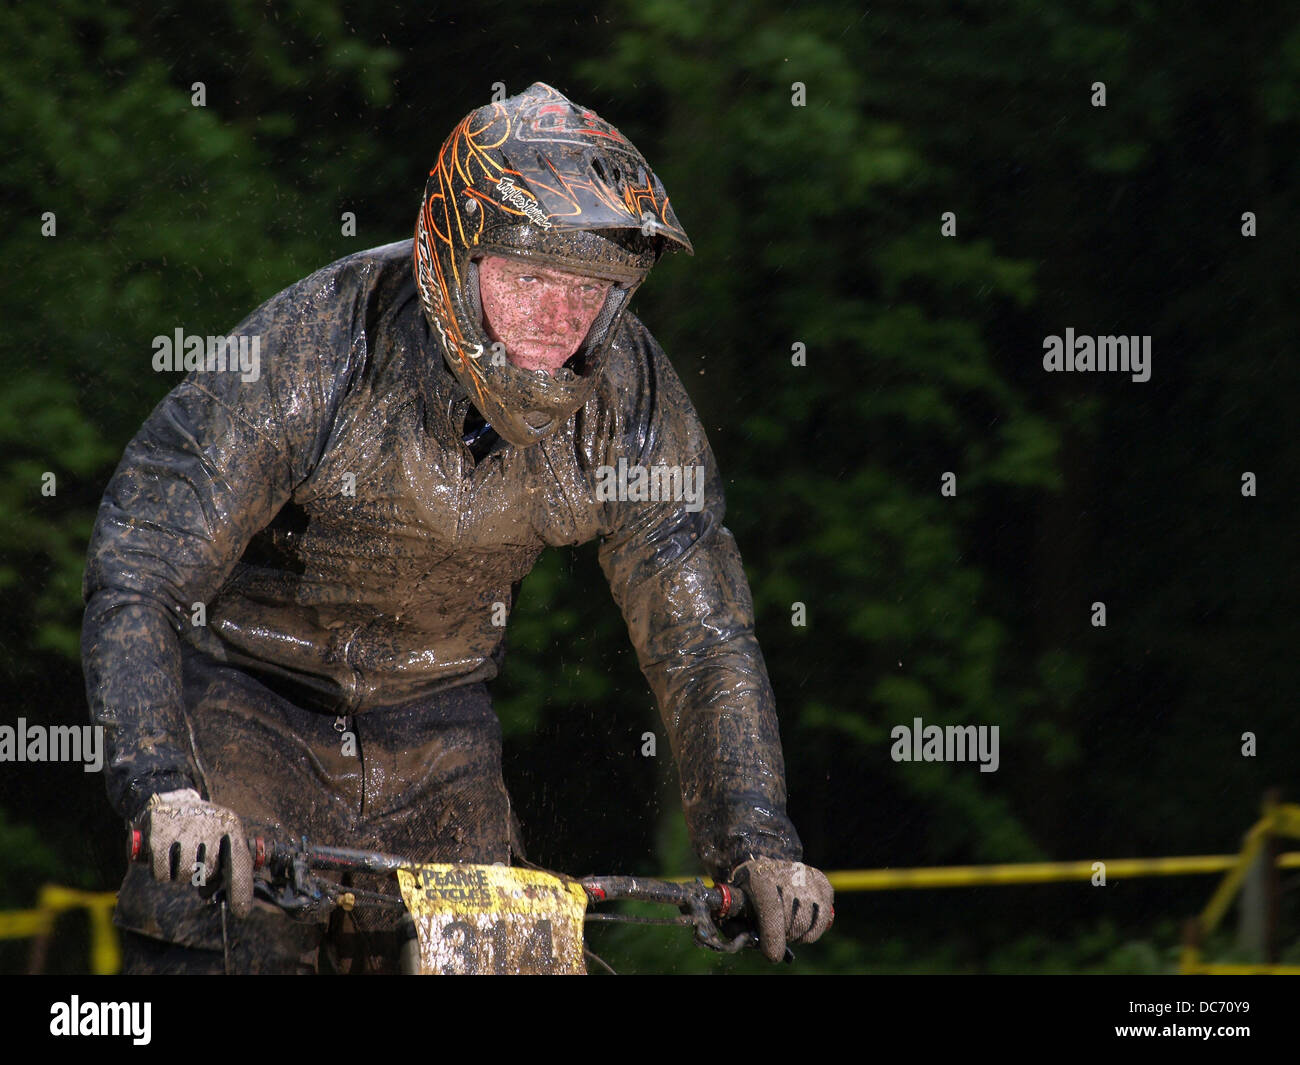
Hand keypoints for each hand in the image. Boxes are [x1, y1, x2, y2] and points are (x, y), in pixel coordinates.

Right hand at [144, 788, 253, 917]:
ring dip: (181, 873)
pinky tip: (165, 857)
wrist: (171, 799)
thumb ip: (224, 866)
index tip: (241, 912)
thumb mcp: (220, 838)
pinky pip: (162, 874)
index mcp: (230, 825)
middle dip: (201, 875)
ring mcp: (184, 828)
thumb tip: (213, 895)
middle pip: (208, 873)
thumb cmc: (202, 827)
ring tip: (181, 855)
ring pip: (184, 875)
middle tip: (196, 861)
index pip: (239, 860)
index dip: (240, 888)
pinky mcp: (159, 834)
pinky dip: (162, 872)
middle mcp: (210, 824)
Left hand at [730, 857, 833, 961]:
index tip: (773, 955)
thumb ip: (738, 926)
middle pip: (791, 921)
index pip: (772, 909)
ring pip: (806, 923)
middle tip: (775, 935)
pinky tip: (802, 928)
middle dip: (782, 937)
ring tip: (787, 930)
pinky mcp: (822, 883)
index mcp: (760, 877)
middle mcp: (787, 874)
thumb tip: (754, 944)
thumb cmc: (748, 890)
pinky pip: (823, 919)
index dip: (774, 936)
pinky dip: (813, 930)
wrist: (764, 863)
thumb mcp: (736, 902)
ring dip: (796, 935)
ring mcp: (807, 878)